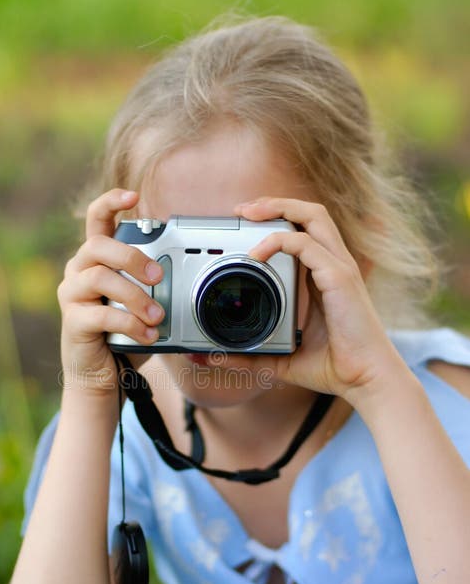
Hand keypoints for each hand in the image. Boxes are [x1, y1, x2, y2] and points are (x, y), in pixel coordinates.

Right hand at [57, 189, 163, 394]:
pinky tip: (148, 334)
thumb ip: (154, 284)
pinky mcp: (73, 322)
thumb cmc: (125, 334)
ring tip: (157, 315)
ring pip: (100, 277)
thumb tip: (186, 272)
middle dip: (133, 256)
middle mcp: (78, 271)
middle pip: (99, 245)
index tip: (133, 196)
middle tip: (159, 275)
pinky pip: (102, 314)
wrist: (104, 375)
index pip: (96, 219)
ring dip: (135, 294)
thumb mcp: (142, 302)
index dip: (111, 202)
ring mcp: (72, 295)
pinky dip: (130, 323)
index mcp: (96, 259)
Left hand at [236, 197, 405, 403]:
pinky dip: (279, 242)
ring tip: (249, 214)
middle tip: (242, 210)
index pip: (303, 233)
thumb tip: (217, 356)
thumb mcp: (284, 359)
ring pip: (312, 216)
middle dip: (275, 203)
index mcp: (325, 277)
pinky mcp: (339, 278)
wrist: (366, 380)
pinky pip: (307, 244)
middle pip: (310, 213)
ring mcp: (339, 268)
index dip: (276, 222)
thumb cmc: (336, 367)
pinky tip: (257, 255)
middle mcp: (334, 265)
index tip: (245, 226)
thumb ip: (252, 355)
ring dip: (279, 208)